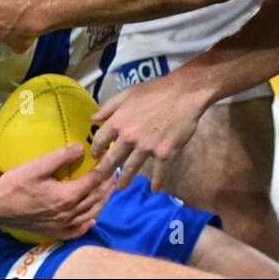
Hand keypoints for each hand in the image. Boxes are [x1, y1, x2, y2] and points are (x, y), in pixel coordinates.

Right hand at [0, 144, 115, 241]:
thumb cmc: (16, 183)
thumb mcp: (39, 165)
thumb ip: (62, 155)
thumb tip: (82, 147)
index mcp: (67, 196)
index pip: (94, 182)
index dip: (104, 171)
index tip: (111, 161)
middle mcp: (67, 213)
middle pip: (95, 199)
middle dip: (107, 186)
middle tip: (115, 175)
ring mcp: (60, 225)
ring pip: (88, 215)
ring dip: (101, 203)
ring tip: (107, 192)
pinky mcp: (51, 231)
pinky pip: (74, 231)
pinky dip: (86, 225)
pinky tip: (91, 221)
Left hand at [90, 74, 210, 191]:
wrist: (185, 93)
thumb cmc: (156, 90)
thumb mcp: (129, 92)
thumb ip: (109, 106)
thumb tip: (93, 118)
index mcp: (119, 120)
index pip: (100, 140)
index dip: (96, 150)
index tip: (96, 156)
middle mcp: (129, 136)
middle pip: (112, 159)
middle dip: (105, 171)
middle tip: (102, 178)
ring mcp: (147, 147)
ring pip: (131, 169)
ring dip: (125, 180)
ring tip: (121, 187)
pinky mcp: (164, 153)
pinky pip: (159, 172)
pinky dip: (158, 182)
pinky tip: (156, 189)